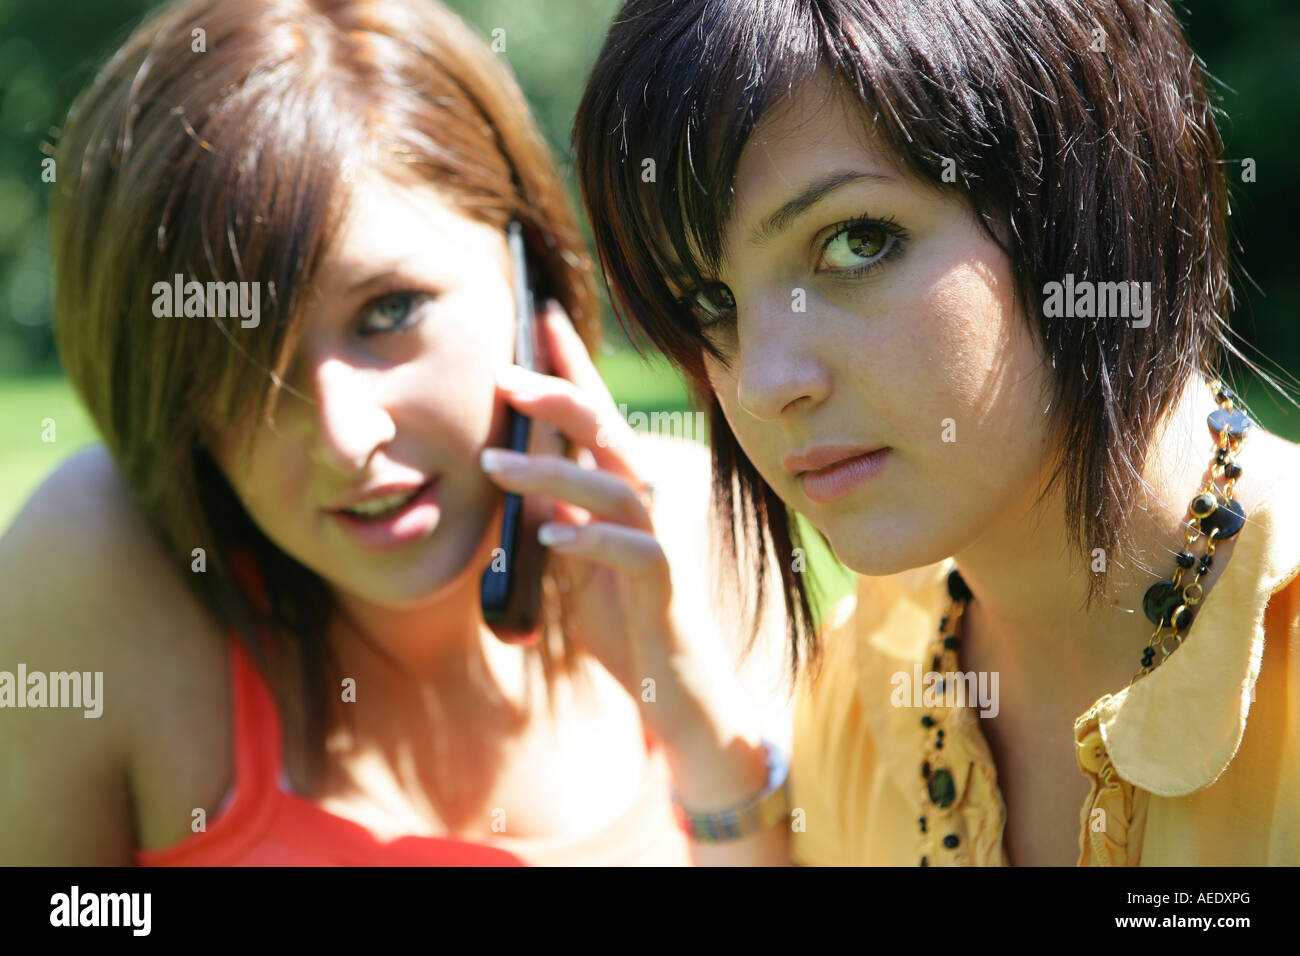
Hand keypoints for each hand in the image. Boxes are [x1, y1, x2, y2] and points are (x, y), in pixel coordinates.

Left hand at [480, 300, 740, 748]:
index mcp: (620, 489)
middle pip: (607, 431)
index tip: (540, 314)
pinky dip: (593, 542)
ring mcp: (659, 540)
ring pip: (613, 485)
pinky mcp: (667, 584)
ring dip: (552, 471)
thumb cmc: (627, 619)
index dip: (570, 365)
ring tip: (493, 464)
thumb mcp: (576, 559)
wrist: (674, 688)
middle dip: (558, 397)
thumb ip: (556, 511)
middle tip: (504, 375)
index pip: (595, 415)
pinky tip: (554, 539)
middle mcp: (645, 501)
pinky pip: (636, 552)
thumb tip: (518, 471)